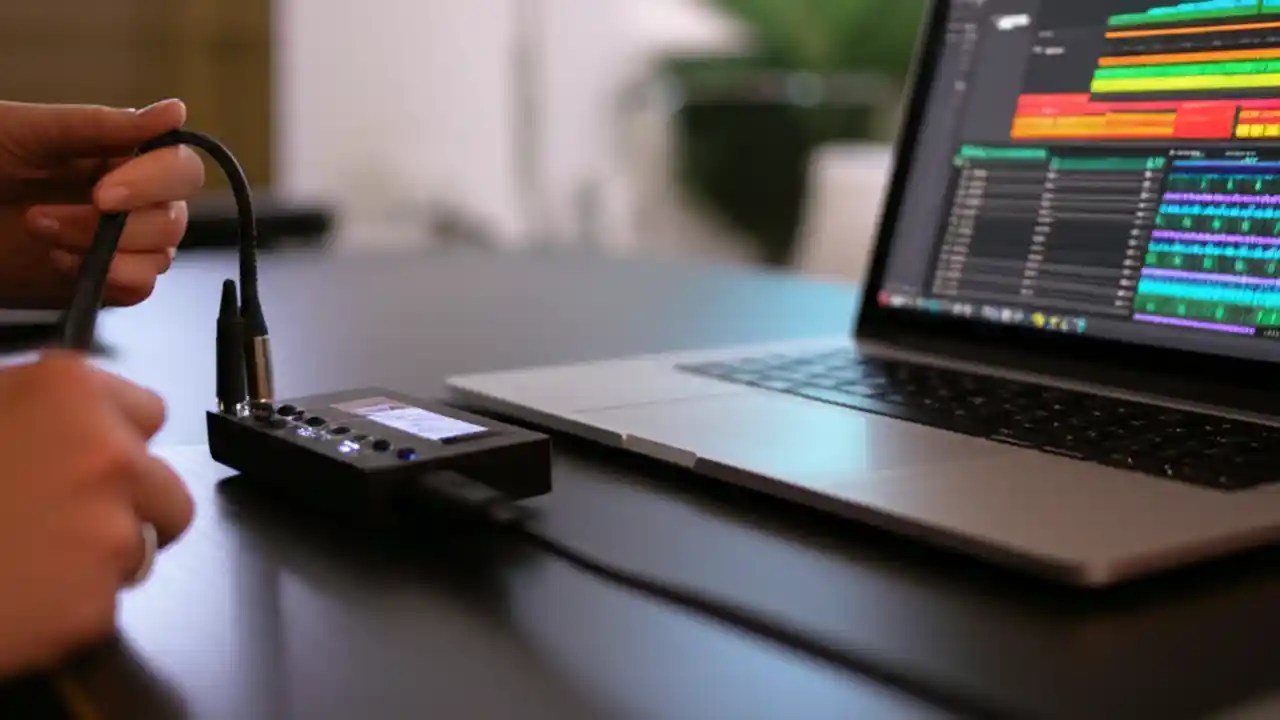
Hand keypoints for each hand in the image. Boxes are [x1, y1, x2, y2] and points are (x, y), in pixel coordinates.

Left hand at [0, 99, 204, 308]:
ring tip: (39, 233)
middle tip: (48, 216)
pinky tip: (59, 261)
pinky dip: (106, 278)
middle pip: (175, 217)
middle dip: (122, 224)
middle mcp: (130, 200)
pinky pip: (138, 288)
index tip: (103, 192)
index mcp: (118, 155)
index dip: (155, 181)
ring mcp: (118, 245)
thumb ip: (102, 125)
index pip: (179, 167)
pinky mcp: (102, 282)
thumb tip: (175, 112)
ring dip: (103, 251)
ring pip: (160, 256)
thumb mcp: (27, 131)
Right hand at [0, 353, 193, 678]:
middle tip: (62, 522)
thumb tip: (67, 424)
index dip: (118, 439)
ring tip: (26, 559)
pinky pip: (104, 606)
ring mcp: (108, 532)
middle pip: (166, 487)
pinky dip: (69, 610)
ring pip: (141, 548)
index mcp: (70, 392)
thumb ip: (37, 412)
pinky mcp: (94, 604)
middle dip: (130, 507)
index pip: (148, 411)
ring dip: (100, 559)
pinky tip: (18, 597)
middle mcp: (106, 454)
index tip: (92, 458)